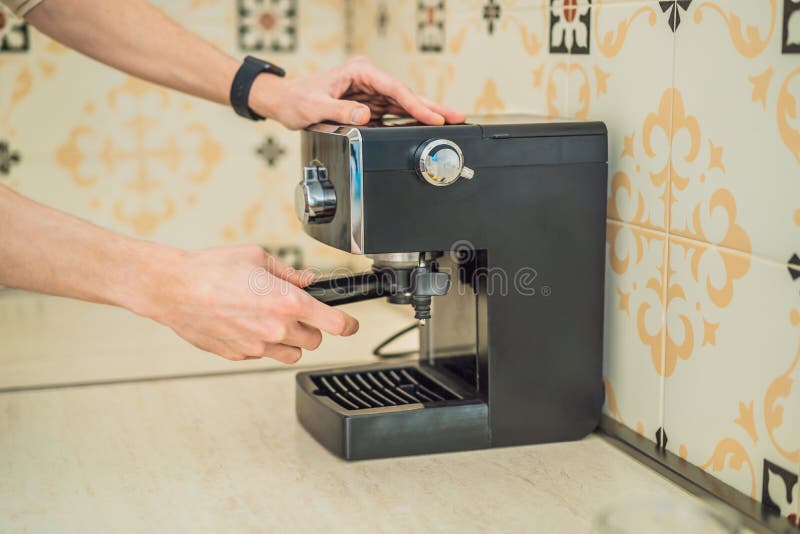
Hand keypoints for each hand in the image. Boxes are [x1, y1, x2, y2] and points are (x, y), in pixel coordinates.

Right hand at [139, 245, 357, 362]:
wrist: (174, 289)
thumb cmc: (212, 269)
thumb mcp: (258, 258)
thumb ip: (289, 273)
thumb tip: (307, 280)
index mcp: (287, 302)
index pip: (334, 324)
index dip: (349, 325)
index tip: (351, 324)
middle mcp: (276, 329)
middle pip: (315, 341)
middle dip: (311, 327)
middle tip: (296, 311)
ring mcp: (258, 347)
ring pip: (292, 353)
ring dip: (290, 340)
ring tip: (271, 320)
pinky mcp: (239, 355)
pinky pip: (264, 355)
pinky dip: (263, 344)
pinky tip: (247, 324)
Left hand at [251, 56, 465, 129]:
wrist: (284, 102)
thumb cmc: (296, 101)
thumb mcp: (314, 108)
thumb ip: (340, 111)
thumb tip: (366, 116)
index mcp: (358, 71)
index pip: (394, 88)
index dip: (416, 104)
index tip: (433, 117)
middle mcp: (367, 78)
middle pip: (405, 94)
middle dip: (431, 106)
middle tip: (457, 116)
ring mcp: (369, 91)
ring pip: (403, 103)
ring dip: (425, 113)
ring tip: (449, 121)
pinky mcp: (368, 103)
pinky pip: (393, 112)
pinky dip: (410, 119)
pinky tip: (426, 125)